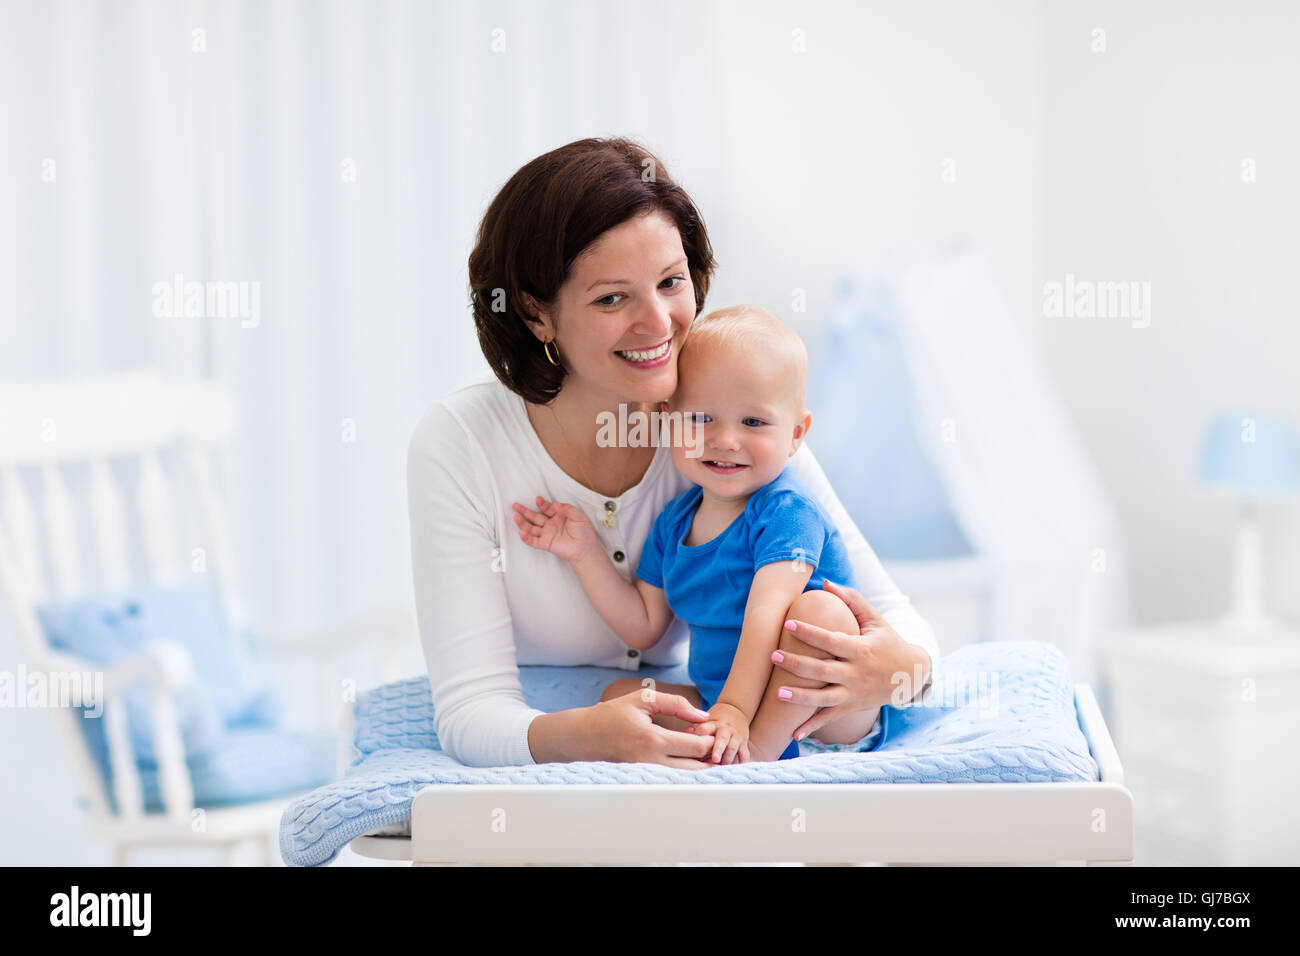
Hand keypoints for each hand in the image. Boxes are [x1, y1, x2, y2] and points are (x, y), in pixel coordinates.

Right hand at [511, 496, 597, 562]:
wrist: (585, 548)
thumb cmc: (584, 532)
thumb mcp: (579, 516)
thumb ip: (567, 509)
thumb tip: (555, 504)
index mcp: (558, 516)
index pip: (547, 508)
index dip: (542, 504)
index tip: (538, 500)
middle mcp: (551, 524)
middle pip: (535, 517)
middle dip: (525, 511)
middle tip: (516, 505)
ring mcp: (547, 534)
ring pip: (532, 528)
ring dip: (523, 523)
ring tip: (515, 517)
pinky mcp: (546, 544)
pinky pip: (534, 541)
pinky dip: (527, 538)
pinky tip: (521, 533)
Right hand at [590, 688, 718, 769]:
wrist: (584, 735)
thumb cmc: (612, 714)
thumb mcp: (643, 700)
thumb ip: (675, 704)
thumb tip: (702, 715)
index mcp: (654, 740)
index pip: (696, 747)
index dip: (709, 739)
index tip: (710, 728)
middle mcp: (652, 761)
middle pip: (695, 767)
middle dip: (708, 755)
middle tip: (710, 740)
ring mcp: (647, 772)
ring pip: (685, 775)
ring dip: (697, 763)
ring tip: (698, 746)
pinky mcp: (643, 777)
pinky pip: (671, 775)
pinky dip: (682, 766)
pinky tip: (682, 753)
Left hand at [687, 702, 750, 764]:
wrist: (735, 713)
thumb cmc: (715, 722)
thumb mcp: (705, 722)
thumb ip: (696, 730)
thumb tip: (685, 733)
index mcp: (712, 724)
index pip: (704, 729)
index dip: (698, 737)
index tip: (693, 747)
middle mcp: (725, 729)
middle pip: (721, 738)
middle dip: (718, 749)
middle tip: (715, 760)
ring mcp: (735, 736)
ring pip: (733, 747)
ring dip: (728, 758)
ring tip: (722, 767)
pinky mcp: (743, 744)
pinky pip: (745, 754)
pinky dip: (742, 762)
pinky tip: (736, 771)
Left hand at [772, 578, 932, 742]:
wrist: (912, 675)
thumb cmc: (889, 641)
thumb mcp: (875, 619)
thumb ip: (852, 600)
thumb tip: (826, 583)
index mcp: (861, 649)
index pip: (830, 640)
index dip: (809, 632)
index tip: (788, 624)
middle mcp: (856, 673)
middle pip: (822, 670)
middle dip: (797, 664)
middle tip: (773, 656)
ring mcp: (854, 693)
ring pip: (824, 698)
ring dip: (801, 698)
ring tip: (778, 693)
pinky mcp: (853, 706)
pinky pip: (830, 718)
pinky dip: (812, 727)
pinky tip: (794, 734)